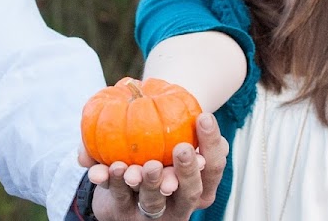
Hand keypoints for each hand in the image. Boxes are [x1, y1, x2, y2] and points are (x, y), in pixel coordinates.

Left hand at [79, 113, 227, 219]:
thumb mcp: (178, 153)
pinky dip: (116, 181)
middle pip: (190, 192)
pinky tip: (114, 167)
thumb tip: (205, 116)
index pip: (213, 169)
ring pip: (154, 200)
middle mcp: (180, 204)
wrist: (122, 197)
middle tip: (183, 149)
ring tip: (150, 165)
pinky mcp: (124, 212)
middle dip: (187, 171)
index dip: (211, 145)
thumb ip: (192, 138)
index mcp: (200, 188)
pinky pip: (120, 196)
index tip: (204, 117)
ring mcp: (153, 212)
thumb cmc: (159, 165)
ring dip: (151, 182)